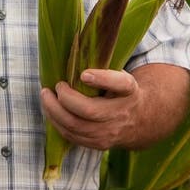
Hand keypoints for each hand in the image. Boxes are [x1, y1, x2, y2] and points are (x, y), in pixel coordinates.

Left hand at [40, 64, 189, 150]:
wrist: (143, 120)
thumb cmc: (122, 90)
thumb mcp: (121, 75)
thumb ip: (103, 67)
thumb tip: (73, 44)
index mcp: (129, 90)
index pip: (120, 83)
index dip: (101, 78)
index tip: (83, 74)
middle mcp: (122, 112)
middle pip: (89, 111)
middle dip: (66, 98)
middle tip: (56, 86)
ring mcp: (111, 132)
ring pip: (77, 126)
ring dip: (55, 111)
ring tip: (46, 96)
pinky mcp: (100, 144)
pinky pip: (74, 137)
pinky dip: (57, 123)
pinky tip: (50, 111)